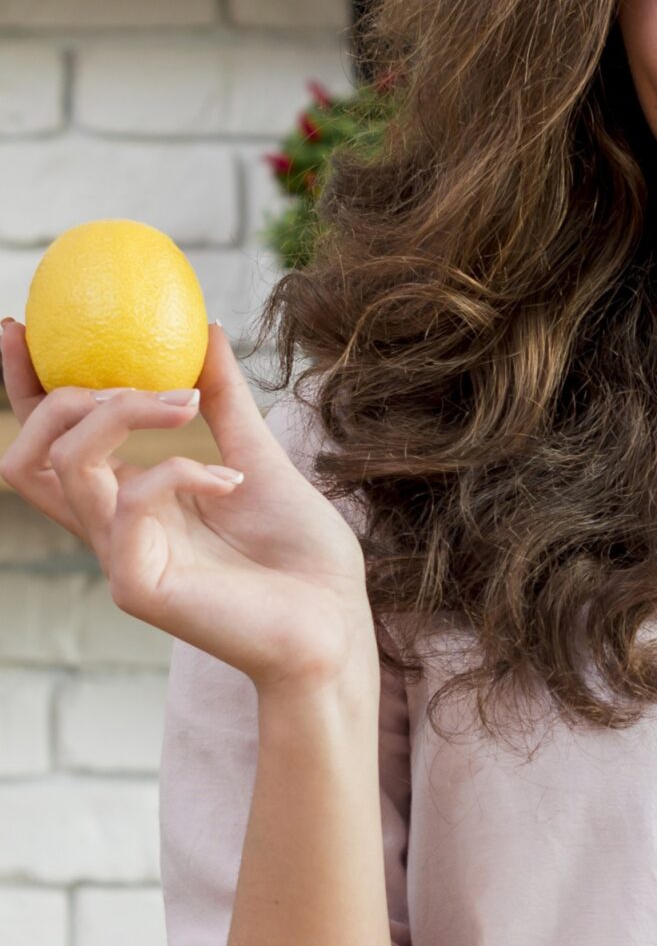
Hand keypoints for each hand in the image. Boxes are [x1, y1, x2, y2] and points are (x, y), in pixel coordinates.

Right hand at [0, 318, 377, 696]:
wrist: (335, 620)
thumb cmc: (300, 551)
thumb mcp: (262, 454)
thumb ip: (226, 401)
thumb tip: (205, 327)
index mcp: (131, 500)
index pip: (51, 441)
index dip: (22, 386)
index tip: (16, 325)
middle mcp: (112, 528)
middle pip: (28, 453)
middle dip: (64, 395)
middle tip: (132, 377)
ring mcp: (119, 558)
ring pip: (66, 464)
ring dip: (125, 411)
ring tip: (189, 401)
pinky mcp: (138, 585)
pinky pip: (130, 500)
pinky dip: (179, 468)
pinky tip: (231, 480)